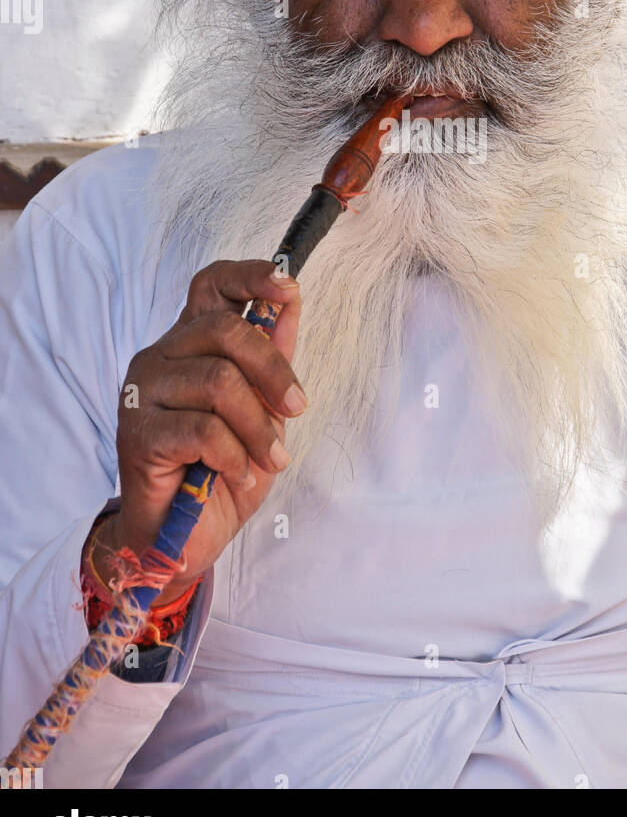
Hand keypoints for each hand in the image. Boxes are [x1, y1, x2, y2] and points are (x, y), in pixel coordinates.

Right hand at [92, 260, 305, 605]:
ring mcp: (144, 392)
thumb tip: (290, 302)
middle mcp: (160, 357)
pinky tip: (238, 477)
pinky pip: (205, 431)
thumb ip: (271, 359)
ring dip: (258, 428)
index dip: (250, 276)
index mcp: (189, 344)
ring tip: (269, 460)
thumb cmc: (220, 471)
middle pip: (225, 329)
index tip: (287, 284)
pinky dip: (235, 458)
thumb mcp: (262, 411)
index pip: (211, 285)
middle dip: (274, 370)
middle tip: (297, 409)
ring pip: (219, 382)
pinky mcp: (138, 432)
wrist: (180, 540)